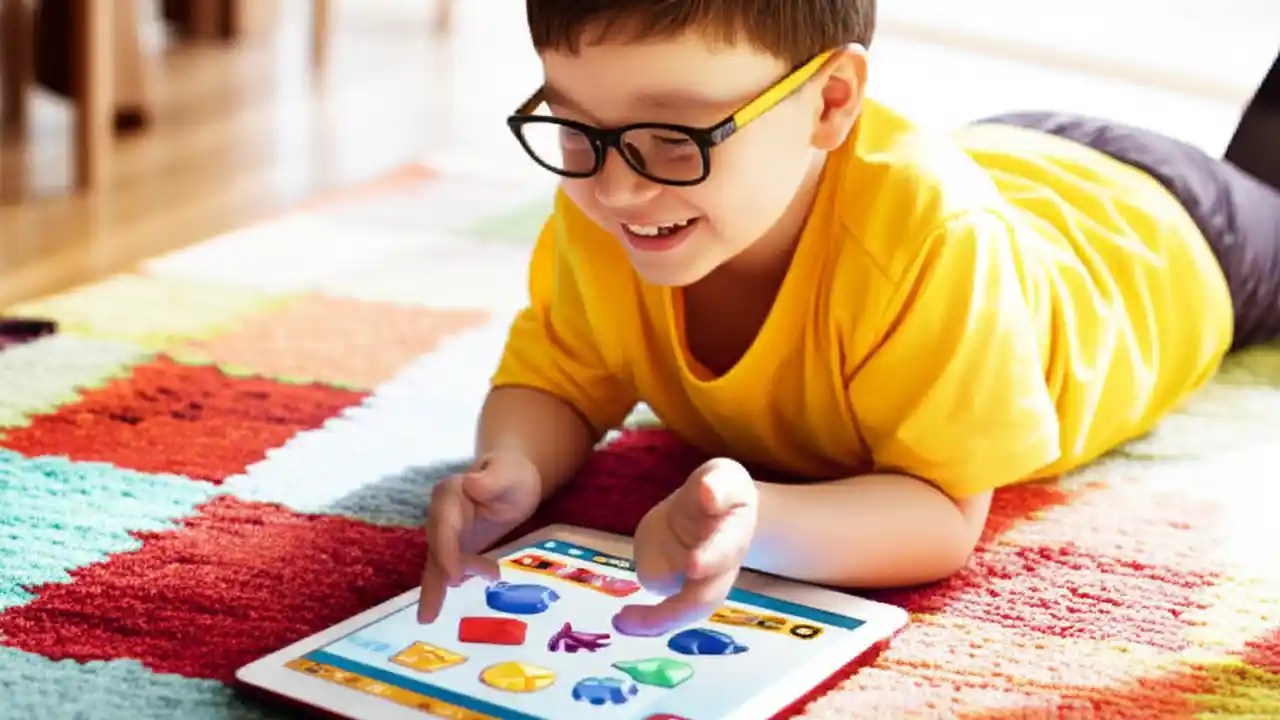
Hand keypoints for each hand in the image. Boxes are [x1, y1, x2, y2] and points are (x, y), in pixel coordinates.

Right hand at [417, 450, 542, 622]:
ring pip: (436, 563)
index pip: (444, 526)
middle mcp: (441, 514)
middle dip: (435, 579)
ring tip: (429, 617)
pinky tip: (442, 607)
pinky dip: (444, 586)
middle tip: (428, 615)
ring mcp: (445, 532)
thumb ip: (491, 479)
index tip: (453, 576)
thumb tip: (470, 482)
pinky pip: (446, 568)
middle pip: (436, 549)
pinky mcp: (454, 546)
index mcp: (450, 494)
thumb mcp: (507, 472)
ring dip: (435, 590)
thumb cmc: (511, 472)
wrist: (512, 476)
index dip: (446, 552)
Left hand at [612, 458, 758, 636]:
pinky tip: (623, 621)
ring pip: (689, 608)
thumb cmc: (718, 490)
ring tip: (626, 620)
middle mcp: (725, 567)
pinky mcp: (683, 592)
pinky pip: (669, 614)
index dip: (711, 555)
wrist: (712, 511)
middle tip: (677, 581)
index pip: (727, 543)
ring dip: (661, 617)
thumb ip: (718, 484)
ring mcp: (706, 584)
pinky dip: (647, 621)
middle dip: (685, 600)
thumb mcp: (722, 476)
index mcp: (735, 531)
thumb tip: (708, 493)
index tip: (692, 564)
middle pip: (710, 590)